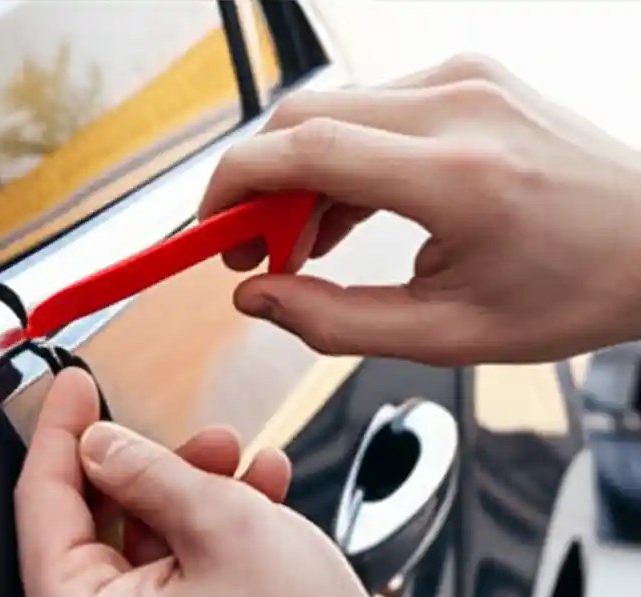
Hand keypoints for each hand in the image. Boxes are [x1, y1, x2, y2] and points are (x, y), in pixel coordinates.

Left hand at [15, 369, 476, 596]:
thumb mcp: (223, 526)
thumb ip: (147, 471)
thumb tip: (98, 441)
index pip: (41, 500)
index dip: (60, 430)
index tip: (74, 383)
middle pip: (92, 515)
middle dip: (150, 462)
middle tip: (191, 430)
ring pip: (138, 533)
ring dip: (190, 488)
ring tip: (241, 461)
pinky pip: (168, 564)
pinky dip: (206, 525)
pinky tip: (255, 494)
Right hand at [200, 53, 640, 364]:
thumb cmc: (574, 288)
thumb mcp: (449, 334)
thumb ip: (336, 322)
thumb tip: (256, 300)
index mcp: (457, 175)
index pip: (303, 149)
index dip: (233, 187)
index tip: (208, 232)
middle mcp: (458, 107)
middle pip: (303, 119)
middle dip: (257, 185)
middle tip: (250, 249)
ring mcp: (466, 80)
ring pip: (332, 112)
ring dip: (298, 174)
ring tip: (303, 242)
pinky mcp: (470, 76)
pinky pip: (371, 108)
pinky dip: (340, 156)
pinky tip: (346, 211)